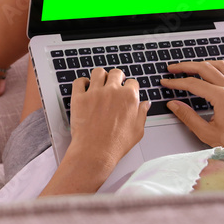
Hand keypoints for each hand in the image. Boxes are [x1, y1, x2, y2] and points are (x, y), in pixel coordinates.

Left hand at [40, 67, 149, 196]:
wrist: (95, 151)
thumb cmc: (116, 144)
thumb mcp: (138, 130)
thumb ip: (142, 113)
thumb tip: (145, 104)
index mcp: (129, 97)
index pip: (132, 82)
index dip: (130, 86)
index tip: (127, 89)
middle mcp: (112, 91)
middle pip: (116, 73)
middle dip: (117, 77)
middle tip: (114, 83)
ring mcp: (94, 92)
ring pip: (98, 72)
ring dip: (100, 76)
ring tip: (99, 82)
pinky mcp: (79, 97)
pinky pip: (79, 81)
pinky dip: (82, 82)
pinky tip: (85, 86)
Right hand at [161, 61, 223, 147]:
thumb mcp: (207, 133)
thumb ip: (188, 117)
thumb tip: (173, 105)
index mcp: (223, 98)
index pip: (193, 84)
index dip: (176, 82)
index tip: (166, 82)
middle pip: (204, 68)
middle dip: (185, 66)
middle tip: (173, 69)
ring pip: (219, 65)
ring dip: (202, 63)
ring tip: (190, 66)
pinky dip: (219, 67)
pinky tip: (213, 70)